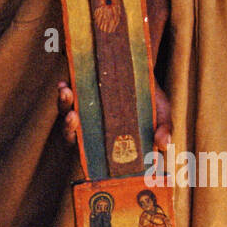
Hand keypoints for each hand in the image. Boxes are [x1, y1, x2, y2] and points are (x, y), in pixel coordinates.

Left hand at [56, 79, 172, 158]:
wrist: (141, 67)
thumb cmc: (151, 96)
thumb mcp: (162, 111)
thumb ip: (164, 127)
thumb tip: (163, 144)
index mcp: (109, 139)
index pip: (94, 155)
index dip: (87, 159)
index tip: (85, 156)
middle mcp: (92, 127)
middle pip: (74, 134)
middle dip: (69, 127)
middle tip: (73, 116)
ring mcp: (83, 109)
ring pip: (66, 113)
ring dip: (63, 104)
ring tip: (67, 92)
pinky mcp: (77, 91)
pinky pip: (65, 95)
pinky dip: (62, 91)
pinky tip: (64, 84)